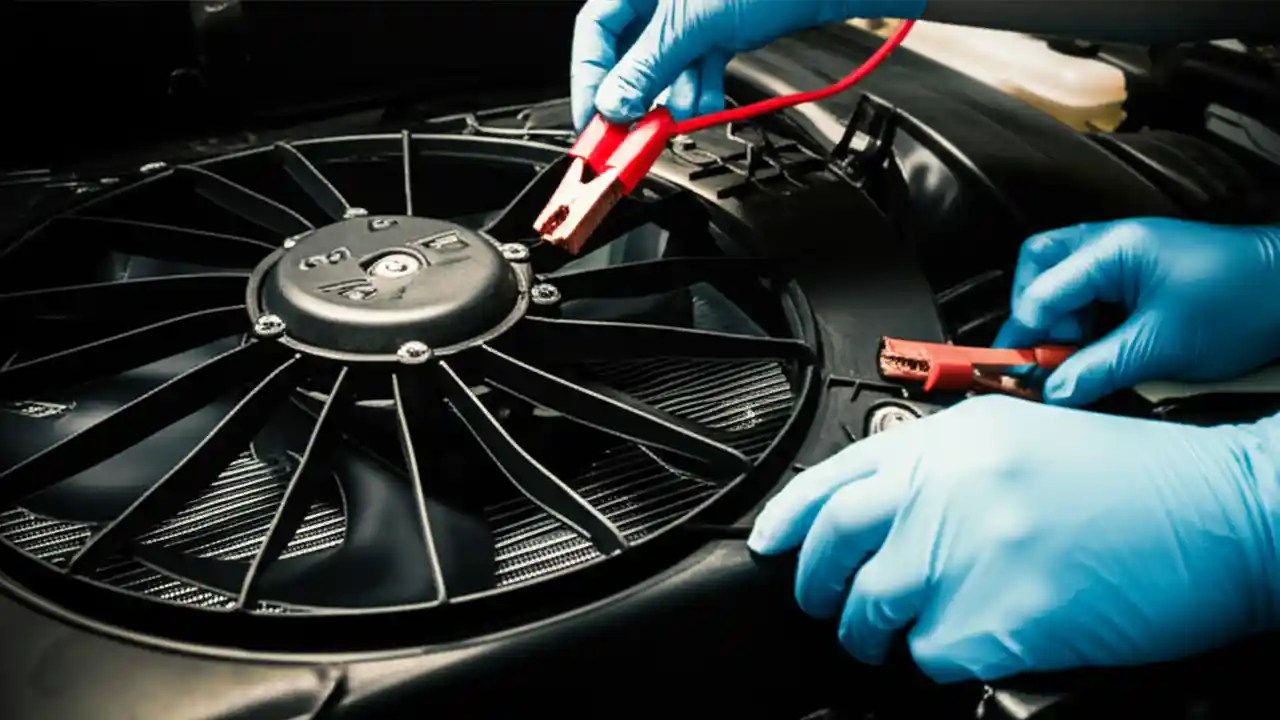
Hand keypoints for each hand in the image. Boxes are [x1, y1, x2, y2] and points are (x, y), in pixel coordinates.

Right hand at [570, 0, 924, 130]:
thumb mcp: (691, 26)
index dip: (588, 79)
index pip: (594, 33)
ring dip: (668, 101)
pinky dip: (697, 92)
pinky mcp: (718, 29)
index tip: (593, 121)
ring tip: (674, 123)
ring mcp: (690, 13)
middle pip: (628, 54)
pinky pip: (694, 69)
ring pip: (663, 67)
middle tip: (628, 135)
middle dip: (634, 96)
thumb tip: (613, 105)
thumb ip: (646, 67)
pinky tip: (704, 107)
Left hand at [747, 395, 1279, 682]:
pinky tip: (966, 643)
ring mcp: (971, 551)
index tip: (768, 543)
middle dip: (816, 583)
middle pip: (835, 543)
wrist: (1221, 512)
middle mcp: (949, 487)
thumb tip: (879, 512)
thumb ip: (941, 467)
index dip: (787, 516)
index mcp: (952, 439)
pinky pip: (930, 654)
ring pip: (871, 608)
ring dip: (871, 632)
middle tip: (824, 602)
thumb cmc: (1134, 480)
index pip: (833, 476)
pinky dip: (935, 658)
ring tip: (892, 637)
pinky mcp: (1001, 616)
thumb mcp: (1020, 441)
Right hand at [994, 218, 1279, 406]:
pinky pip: (1088, 288)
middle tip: (1044, 353)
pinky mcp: (1138, 270)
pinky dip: (1081, 317)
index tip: (1015, 374)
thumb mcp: (1162, 346)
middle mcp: (1110, 243)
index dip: (1024, 338)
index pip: (1042, 294)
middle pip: (1037, 266)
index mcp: (1112, 250)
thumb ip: (1099, 368)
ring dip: (1057, 316)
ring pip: (1059, 276)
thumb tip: (1054, 392)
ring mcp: (1124, 253)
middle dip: (1031, 312)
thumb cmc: (1241, 302)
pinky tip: (1096, 344)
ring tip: (1076, 352)